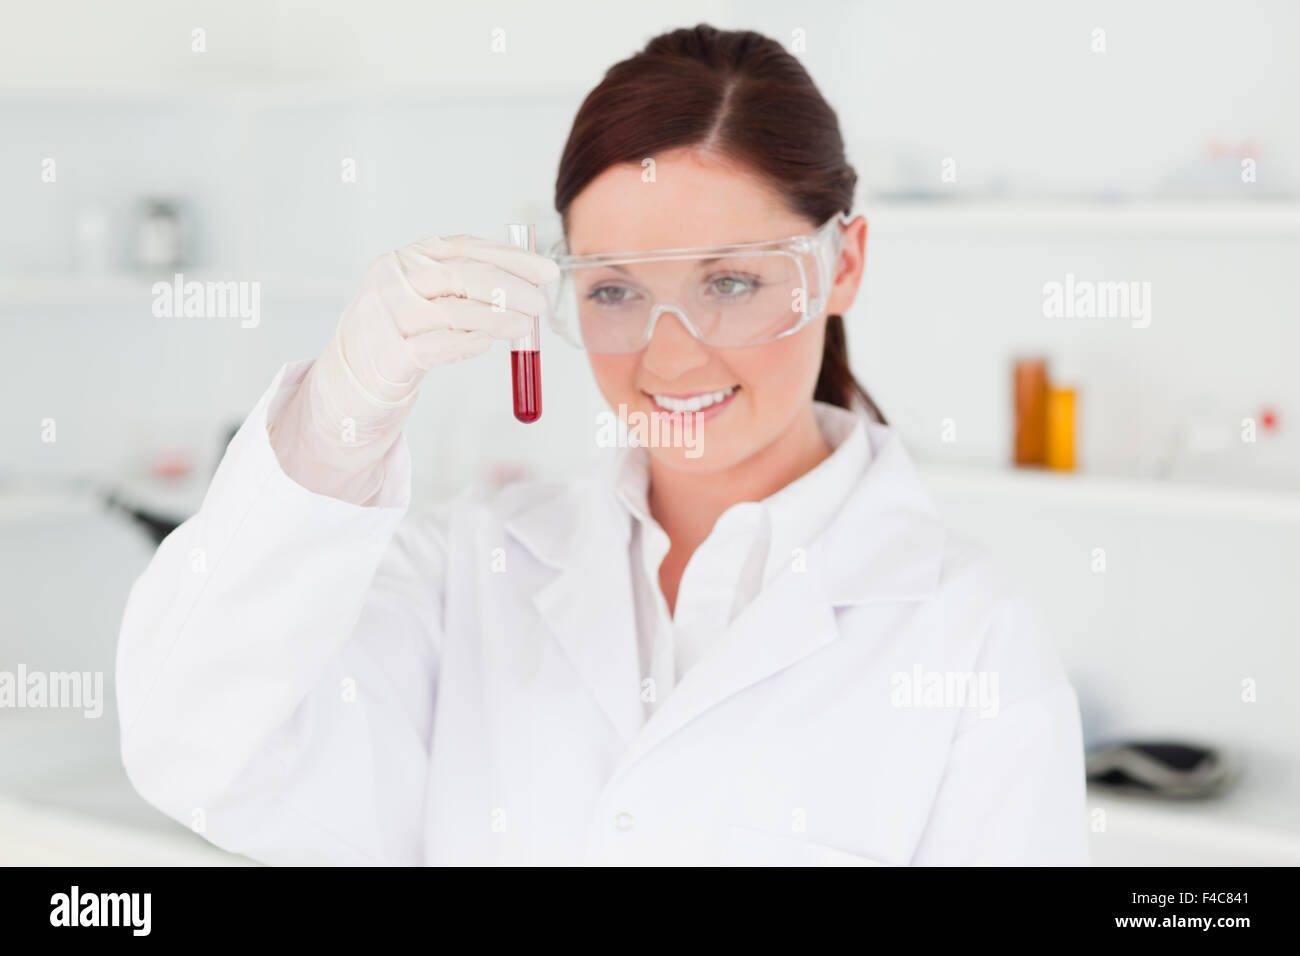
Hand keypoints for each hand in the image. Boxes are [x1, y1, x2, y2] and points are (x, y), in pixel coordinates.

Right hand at [269, 235, 558, 503]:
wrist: (347, 380)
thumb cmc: (397, 335)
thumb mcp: (425, 299)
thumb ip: (466, 288)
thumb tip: (527, 287)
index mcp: (408, 258)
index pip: (466, 249)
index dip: (511, 258)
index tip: (545, 272)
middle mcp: (393, 280)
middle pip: (462, 275)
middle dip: (509, 287)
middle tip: (540, 302)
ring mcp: (386, 316)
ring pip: (452, 311)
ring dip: (496, 319)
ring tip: (524, 327)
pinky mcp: (386, 355)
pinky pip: (434, 347)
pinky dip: (465, 344)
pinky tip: (486, 344)